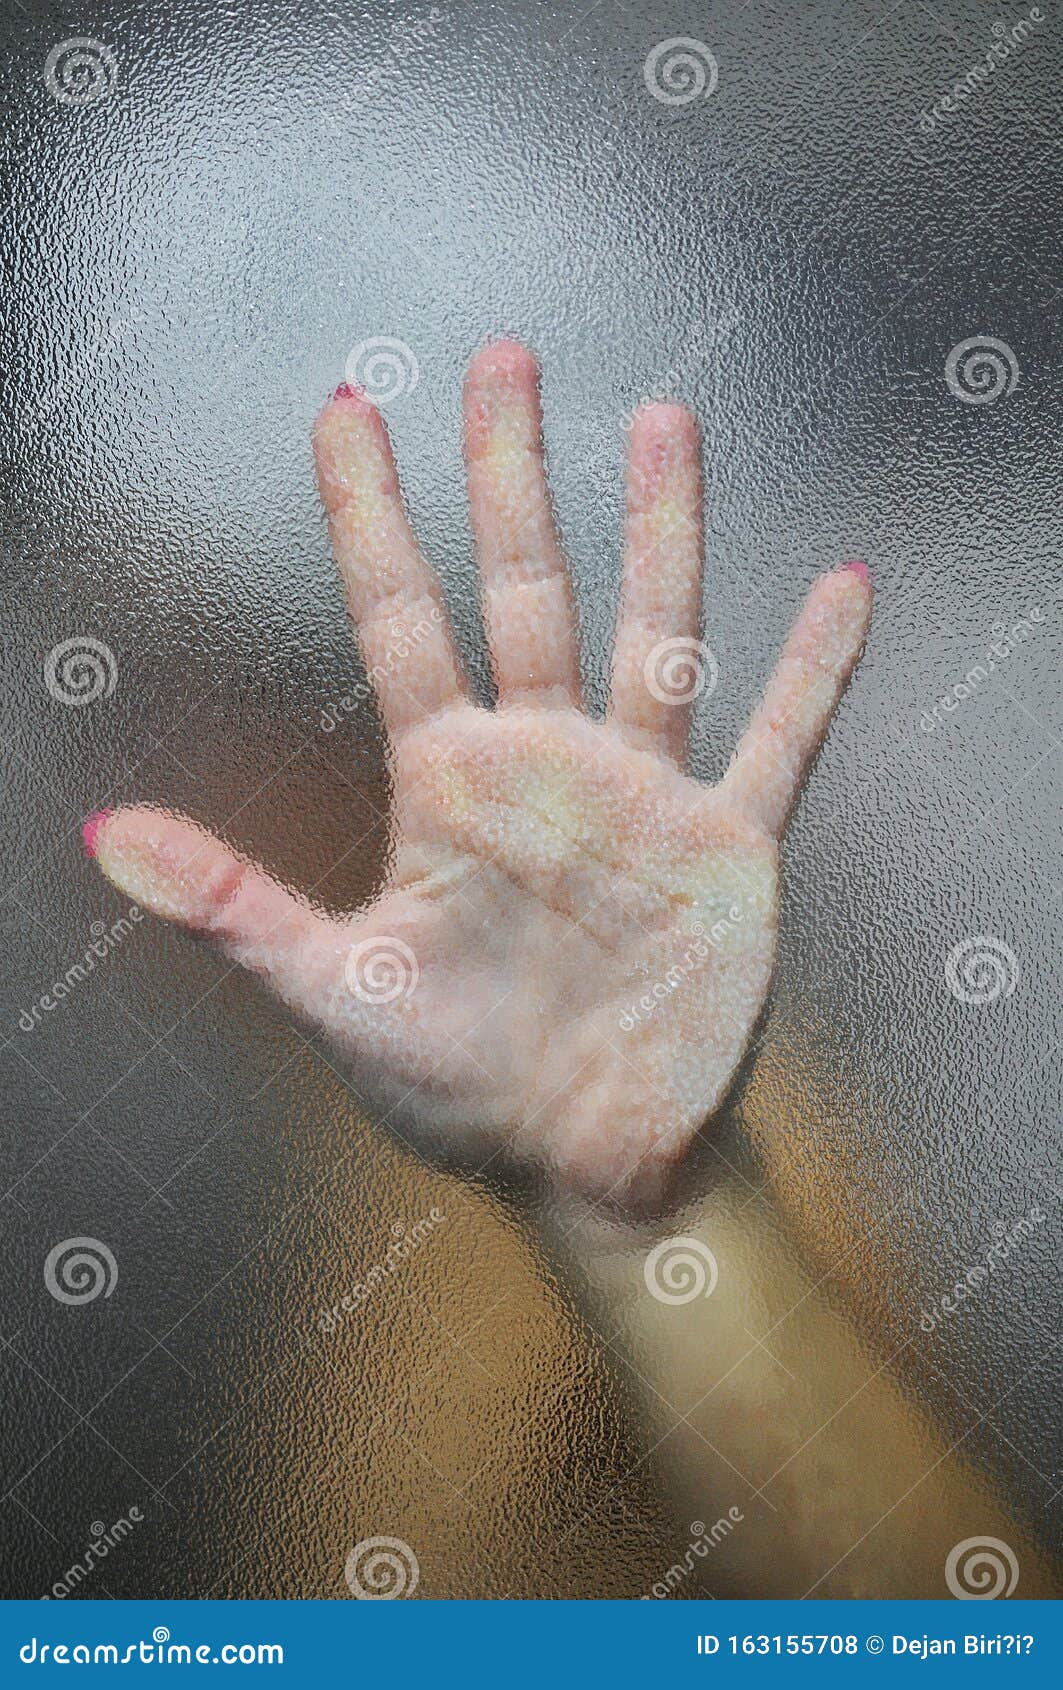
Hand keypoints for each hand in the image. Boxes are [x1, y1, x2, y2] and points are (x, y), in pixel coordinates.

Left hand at [87, 342, 870, 1210]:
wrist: (585, 1163)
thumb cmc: (456, 1085)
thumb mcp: (334, 990)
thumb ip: (229, 904)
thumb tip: (98, 836)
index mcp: (447, 782)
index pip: (396, 614)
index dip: (367, 511)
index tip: (345, 403)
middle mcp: (544, 764)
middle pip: (526, 586)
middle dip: (510, 472)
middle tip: (502, 356)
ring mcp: (642, 797)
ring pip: (657, 631)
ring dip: (662, 528)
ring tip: (661, 417)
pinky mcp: (727, 850)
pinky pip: (779, 742)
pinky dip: (815, 672)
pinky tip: (845, 587)